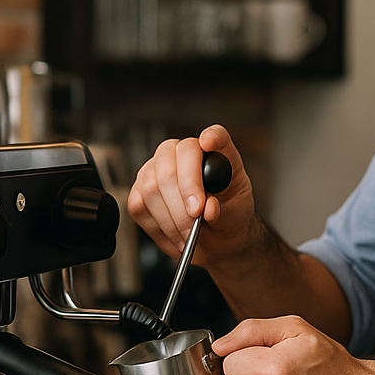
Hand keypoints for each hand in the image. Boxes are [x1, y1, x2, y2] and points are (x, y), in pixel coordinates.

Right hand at [127, 124, 254, 262]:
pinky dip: (158, 225)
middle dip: (183, 194)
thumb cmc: (227, 219)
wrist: (215, 240)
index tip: (208, 143)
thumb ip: (223, 212)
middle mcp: (185, 154)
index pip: (217, 135)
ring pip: (152, 186)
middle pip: (173, 161)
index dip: (212, 136)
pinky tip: (174, 233)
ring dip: (171, 217)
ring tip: (188, 233)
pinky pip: (139, 205)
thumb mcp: (235, 217)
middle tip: (196, 219)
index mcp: (217, 155)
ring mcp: (158, 168)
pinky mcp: (140, 189)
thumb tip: (209, 208)